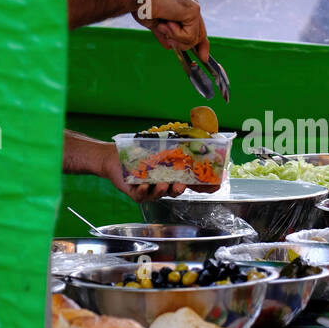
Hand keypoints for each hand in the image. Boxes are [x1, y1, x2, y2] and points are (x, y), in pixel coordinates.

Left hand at [100, 144, 219, 200]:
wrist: (115, 157)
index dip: (204, 185)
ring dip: (162, 190)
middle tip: (180, 185)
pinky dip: (143, 191)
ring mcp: (151, 190)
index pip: (192, 182)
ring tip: (161, 184)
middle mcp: (164, 184)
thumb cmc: (138, 151)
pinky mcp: (137, 193)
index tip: (214, 185)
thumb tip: (199, 131)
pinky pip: (142, 196)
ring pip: (160, 194)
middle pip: (177, 191)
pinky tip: (142, 185)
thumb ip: (177, 142)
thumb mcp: (160, 144)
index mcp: (173, 174)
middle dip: (180, 189)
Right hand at [132, 0, 209, 61]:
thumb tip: (170, 46)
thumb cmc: (143, 6)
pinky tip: (167, 23)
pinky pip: (190, 36)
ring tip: (163, 25)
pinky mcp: (194, 11)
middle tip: (167, 37)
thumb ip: (166, 35)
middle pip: (199, 35)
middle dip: (184, 44)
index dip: (202, 45)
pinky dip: (176, 34)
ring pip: (194, 39)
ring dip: (175, 38)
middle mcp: (192, 5)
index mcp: (184, 7)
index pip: (198, 29)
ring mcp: (194, 7)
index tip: (204, 58)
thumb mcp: (156, 24)